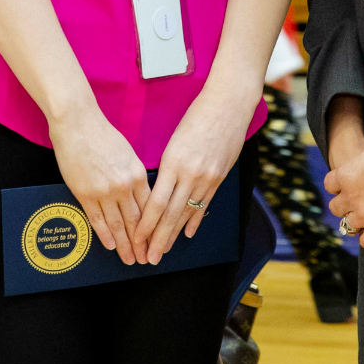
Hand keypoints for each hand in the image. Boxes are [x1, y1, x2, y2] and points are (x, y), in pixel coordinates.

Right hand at [48, 105, 150, 264]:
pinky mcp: (85, 193)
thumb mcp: (127, 153)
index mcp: (137, 174)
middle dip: (142, 243)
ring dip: (125, 245)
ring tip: (130, 259)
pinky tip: (110, 246)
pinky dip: (105, 235)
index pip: (150, 208)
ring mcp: (104, 191)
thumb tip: (138, 194)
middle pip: (136, 221)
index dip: (154, 228)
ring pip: (118, 225)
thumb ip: (133, 175)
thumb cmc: (102, 134)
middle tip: (146, 259)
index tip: (157, 241)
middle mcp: (124, 186)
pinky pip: (97, 219)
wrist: (77, 123)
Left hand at [133, 78, 258, 263]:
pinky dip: (194, 220)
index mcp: (173, 163)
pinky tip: (187, 233)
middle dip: (158, 238)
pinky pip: (205, 204)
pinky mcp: (220, 177)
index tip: (136, 238)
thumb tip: (156, 190)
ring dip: (174, 235)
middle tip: (149, 257)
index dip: (146, 224)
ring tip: (164, 250)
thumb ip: (168, 167)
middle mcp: (190, 174)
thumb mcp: (174, 141)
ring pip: (187, 214)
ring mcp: (207, 178)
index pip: (156, 203)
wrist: (228, 106)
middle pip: (171, 215)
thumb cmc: (196, 117)